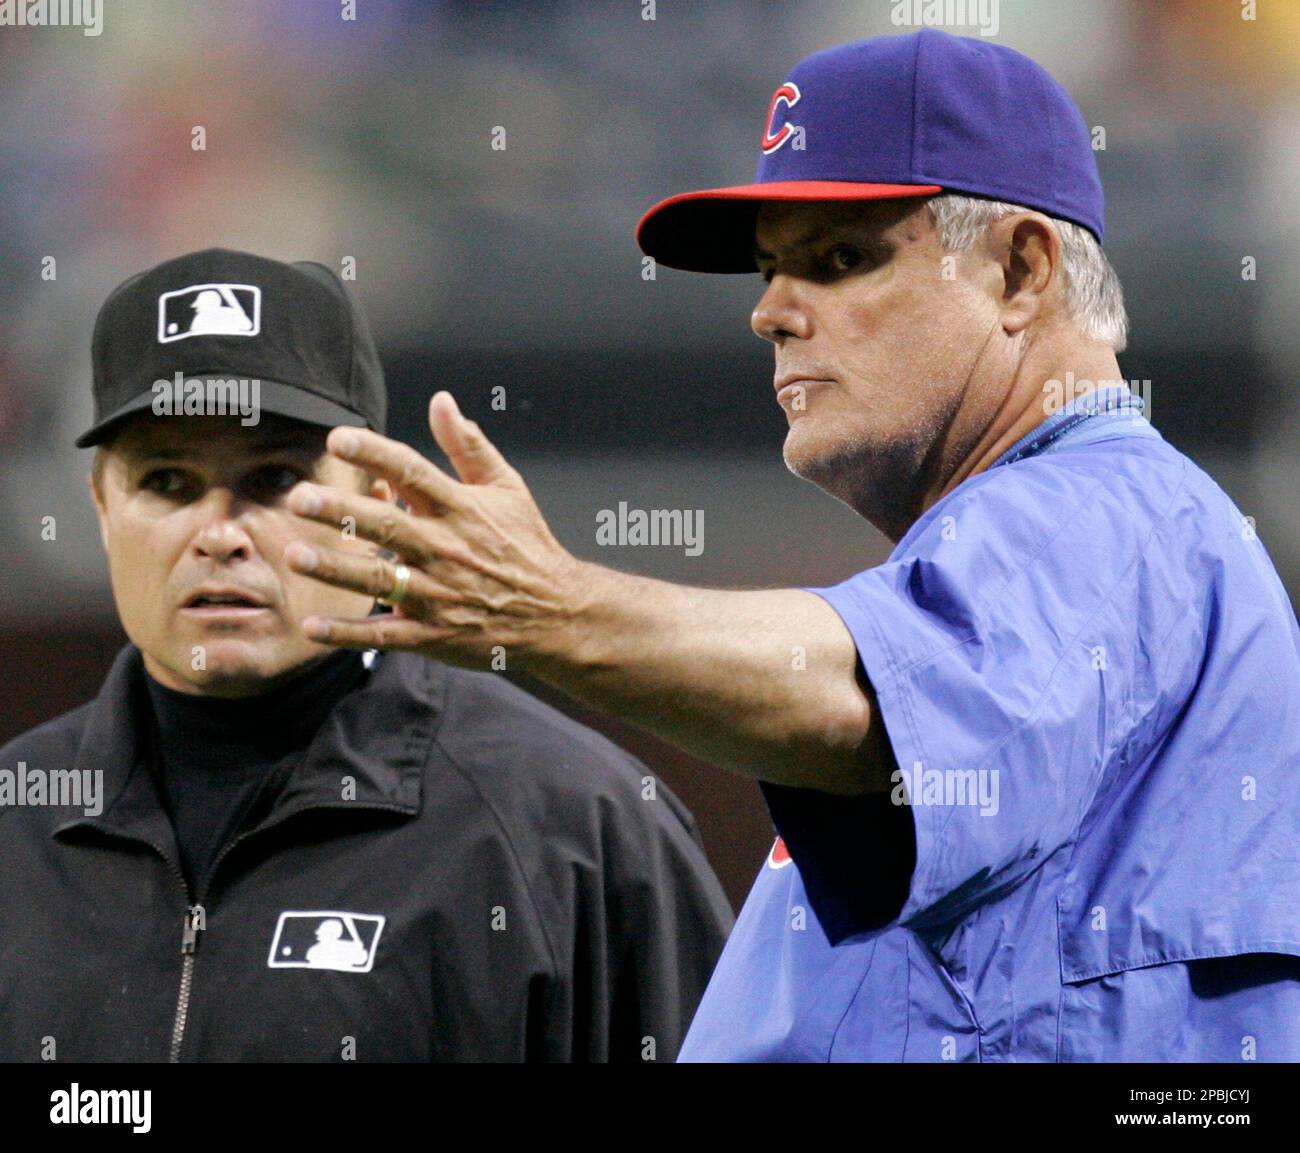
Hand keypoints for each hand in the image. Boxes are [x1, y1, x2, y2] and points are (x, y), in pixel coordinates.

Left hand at [284, 391, 586, 668]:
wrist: (558, 612)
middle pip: (387, 525)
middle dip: (342, 512)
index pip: (413, 472)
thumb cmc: (528, 546)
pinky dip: (349, 633)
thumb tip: (441, 401)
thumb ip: (468, 446)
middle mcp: (446, 548)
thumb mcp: (507, 488)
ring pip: (379, 580)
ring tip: (297, 554)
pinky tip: (313, 627)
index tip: (338, 439)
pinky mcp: (434, 634)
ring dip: (336, 569)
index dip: (375, 453)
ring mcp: (439, 594)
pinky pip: (385, 634)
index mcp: (461, 508)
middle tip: (301, 497)